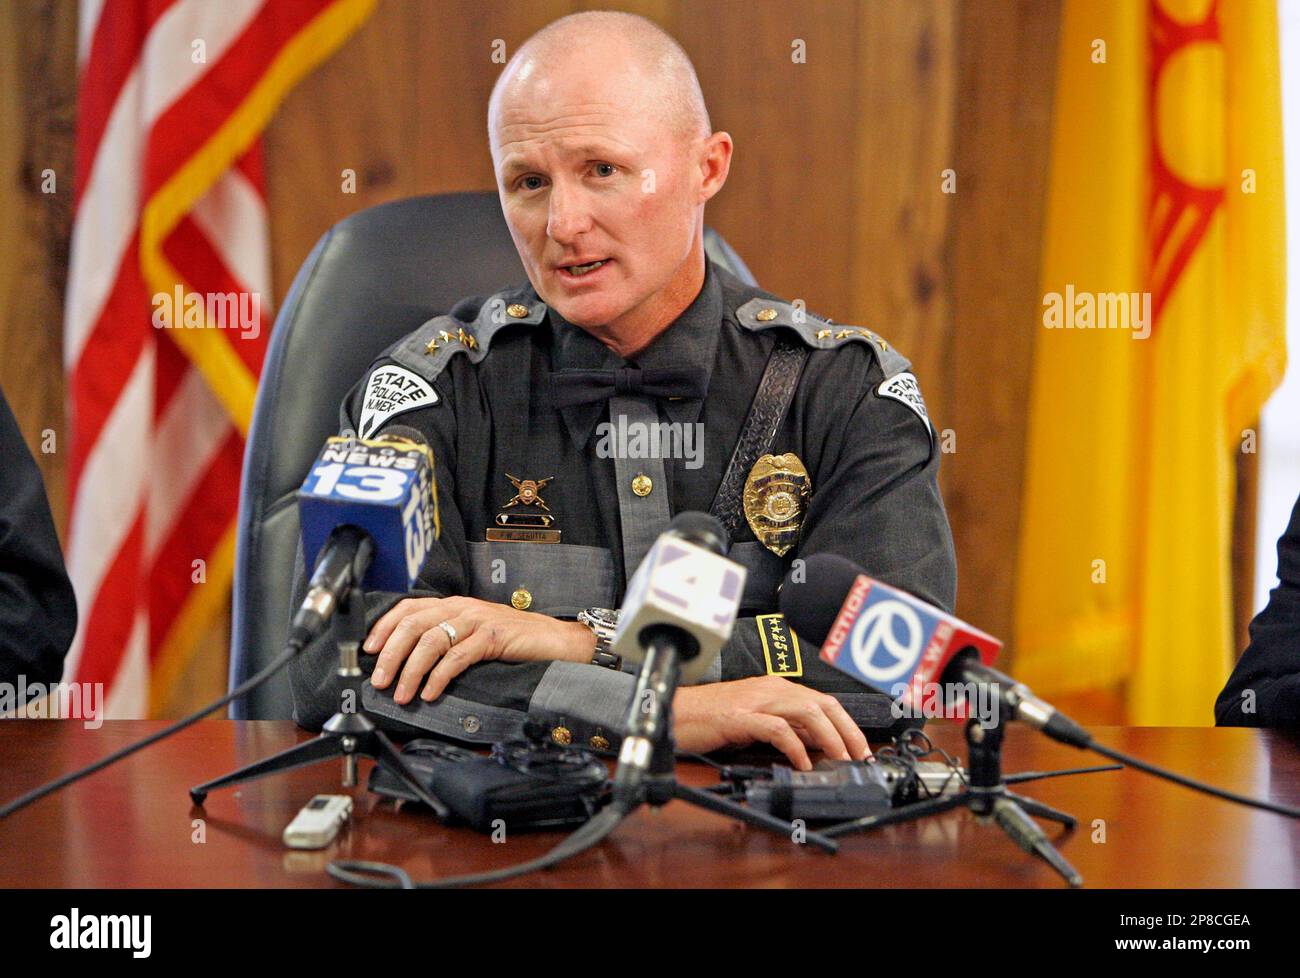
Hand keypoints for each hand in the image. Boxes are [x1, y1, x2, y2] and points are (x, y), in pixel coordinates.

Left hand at [363, 596, 595, 704]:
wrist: (557, 640)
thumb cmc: (515, 640)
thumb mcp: (474, 632)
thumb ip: (447, 636)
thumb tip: (408, 658)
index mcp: (454, 603)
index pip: (408, 607)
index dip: (384, 626)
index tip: (367, 649)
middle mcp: (462, 607)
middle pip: (413, 624)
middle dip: (390, 653)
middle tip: (379, 679)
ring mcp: (477, 620)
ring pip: (431, 641)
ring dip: (410, 670)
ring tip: (401, 693)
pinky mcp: (493, 637)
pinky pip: (457, 657)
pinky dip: (439, 677)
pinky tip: (431, 693)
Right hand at [672, 676, 870, 769]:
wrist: (672, 712)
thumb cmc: (708, 718)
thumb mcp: (754, 721)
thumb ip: (784, 728)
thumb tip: (815, 745)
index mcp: (775, 688)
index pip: (824, 701)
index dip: (847, 725)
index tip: (861, 749)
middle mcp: (770, 689)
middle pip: (823, 704)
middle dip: (847, 731)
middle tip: (859, 757)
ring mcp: (756, 701)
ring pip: (807, 712)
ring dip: (829, 738)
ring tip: (839, 760)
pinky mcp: (741, 718)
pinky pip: (777, 729)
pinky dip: (795, 747)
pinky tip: (802, 764)